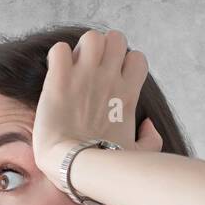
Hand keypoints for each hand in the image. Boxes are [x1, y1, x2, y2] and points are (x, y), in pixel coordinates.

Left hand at [32, 29, 161, 188]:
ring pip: (91, 37)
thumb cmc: (105, 165)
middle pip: (116, 39)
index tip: (109, 79)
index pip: (137, 58)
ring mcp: (85, 76)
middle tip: (88, 69)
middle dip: (103, 49)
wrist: (74, 167)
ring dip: (80, 49)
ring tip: (71, 69)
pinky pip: (59, 49)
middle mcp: (109, 79)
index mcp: (127, 94)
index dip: (123, 63)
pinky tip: (54, 74)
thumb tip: (149, 126)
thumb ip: (150, 139)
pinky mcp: (59, 79)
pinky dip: (55, 57)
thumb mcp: (137, 153)